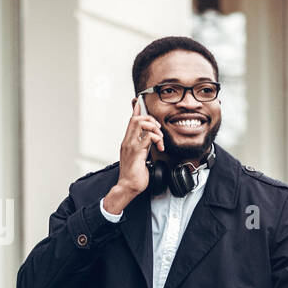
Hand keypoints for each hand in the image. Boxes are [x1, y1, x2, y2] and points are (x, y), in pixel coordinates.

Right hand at [105, 98, 164, 213]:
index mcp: (128, 141)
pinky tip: (160, 147)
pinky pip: (147, 137)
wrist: (128, 186)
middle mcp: (127, 141)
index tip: (138, 101)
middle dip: (150, 119)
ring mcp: (130, 146)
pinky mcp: (136, 152)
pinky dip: (156, 139)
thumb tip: (151, 142)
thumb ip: (144, 147)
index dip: (136, 109)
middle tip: (158, 130)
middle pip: (135, 118)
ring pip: (140, 123)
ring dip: (153, 128)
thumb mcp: (140, 157)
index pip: (131, 121)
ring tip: (160, 139)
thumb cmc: (135, 174)